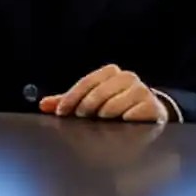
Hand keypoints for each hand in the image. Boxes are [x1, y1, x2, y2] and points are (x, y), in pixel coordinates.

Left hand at [39, 64, 169, 122]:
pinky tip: (122, 123)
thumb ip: (67, 102)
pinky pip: (134, 113)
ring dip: (105, 113)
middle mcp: (127, 77)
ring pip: (115, 103)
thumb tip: (43, 105)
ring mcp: (142, 90)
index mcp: (110, 72)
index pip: (86, 82)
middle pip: (99, 91)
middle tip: (81, 117)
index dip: (71, 97)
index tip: (62, 112)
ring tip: (102, 121)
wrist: (149, 113)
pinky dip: (126, 119)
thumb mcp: (90, 101)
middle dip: (86, 106)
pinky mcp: (153, 106)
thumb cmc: (114, 105)